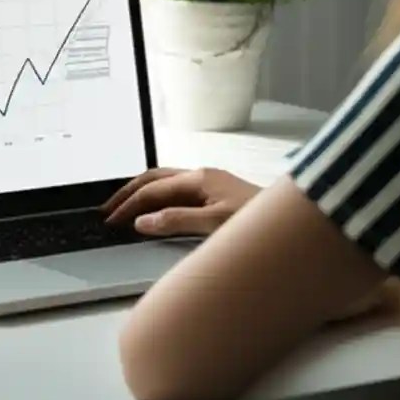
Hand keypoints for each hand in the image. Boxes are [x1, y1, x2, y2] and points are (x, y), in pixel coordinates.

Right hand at [101, 167, 261, 235]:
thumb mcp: (215, 224)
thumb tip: (142, 222)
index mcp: (198, 178)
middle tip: (108, 210)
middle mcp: (201, 175)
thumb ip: (176, 220)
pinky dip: (157, 198)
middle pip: (154, 178)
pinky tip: (154, 211)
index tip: (112, 221)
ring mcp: (208, 182)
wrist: (291, 221)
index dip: (129, 205)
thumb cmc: (258, 222)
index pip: (153, 190)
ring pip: (164, 181)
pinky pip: (176, 190)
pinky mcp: (214, 192)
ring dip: (141, 193)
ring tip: (123, 208)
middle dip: (128, 192)